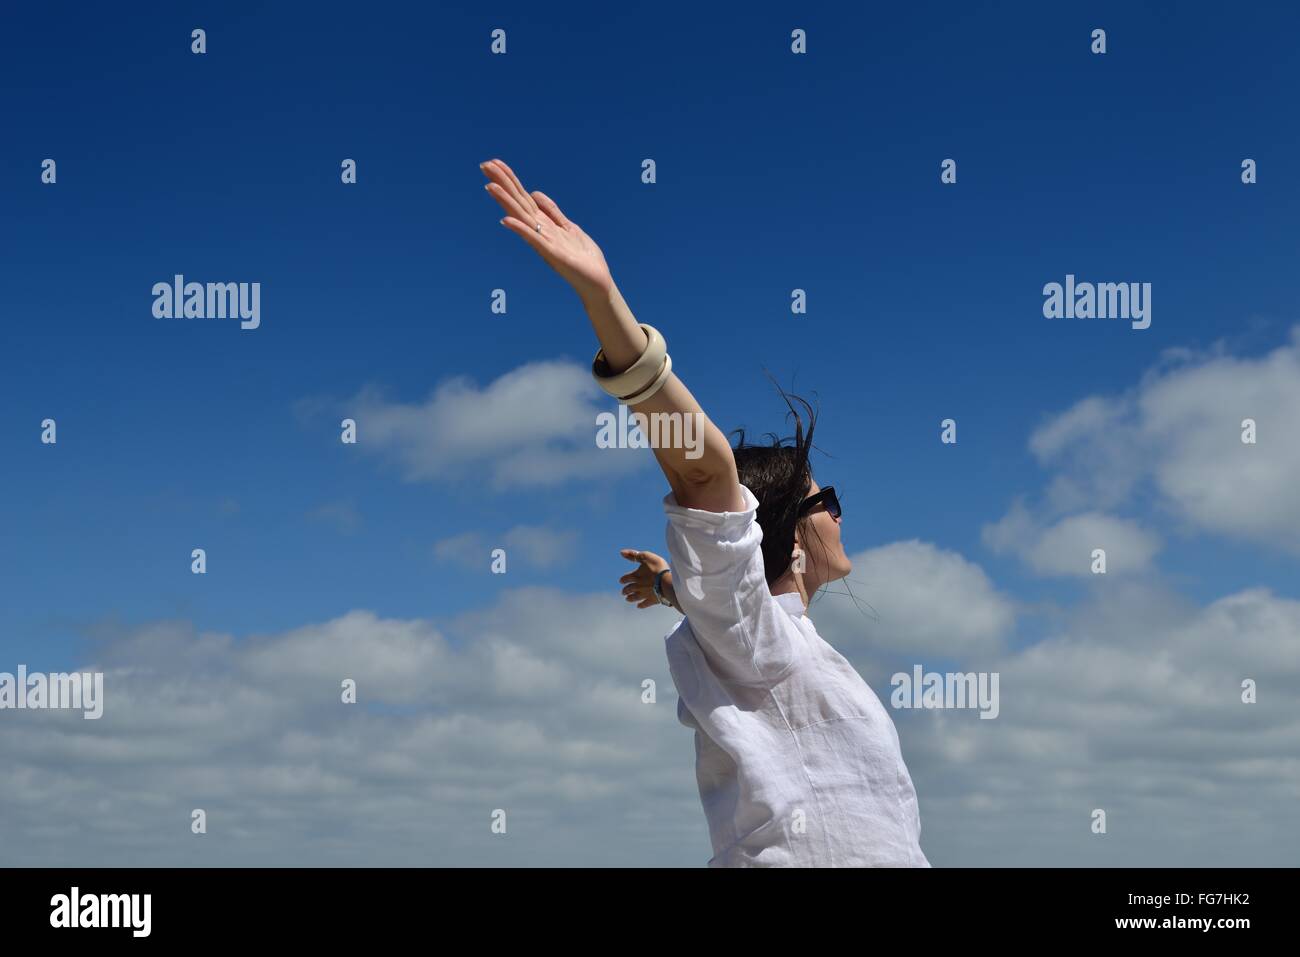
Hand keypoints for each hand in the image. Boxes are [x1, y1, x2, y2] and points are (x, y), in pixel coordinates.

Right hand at [480, 158, 614, 301]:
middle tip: (483, 165)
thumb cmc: (583, 258)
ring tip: (489, 186)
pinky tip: (506, 220)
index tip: (494, 162)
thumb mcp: (568, 227)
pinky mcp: (553, 255)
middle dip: (503, 183)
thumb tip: (534, 193)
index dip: (510, 179)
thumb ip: (552, 212)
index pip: (523, 197)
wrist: (597, 283)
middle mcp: (540, 231)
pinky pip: (534, 239)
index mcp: (544, 223)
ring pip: (522, 217)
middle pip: (518, 202)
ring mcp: (544, 242)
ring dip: (505, 202)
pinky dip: (520, 230)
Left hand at [618, 548, 672, 609]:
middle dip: (625, 590)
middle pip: (629, 589)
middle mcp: (638, 586)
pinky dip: (641, 605)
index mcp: (636, 576)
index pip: (626, 578)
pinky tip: (639, 606)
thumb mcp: (646, 556)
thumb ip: (634, 555)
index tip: (621, 581)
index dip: (623, 579)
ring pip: (634, 597)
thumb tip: (621, 552)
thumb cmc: (658, 567)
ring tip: (627, 599)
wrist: (667, 582)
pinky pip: (645, 604)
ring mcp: (645, 594)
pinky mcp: (652, 600)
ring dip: (630, 598)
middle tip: (623, 592)